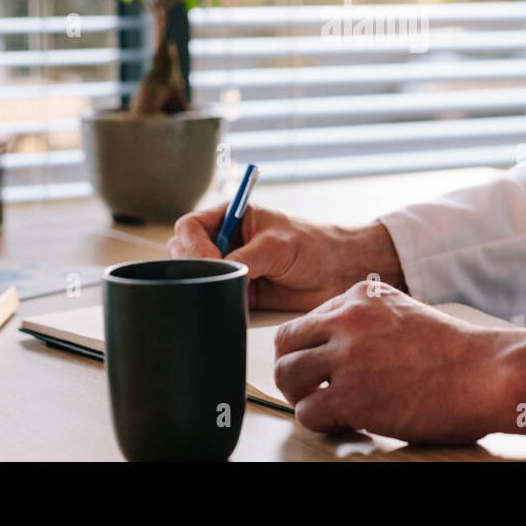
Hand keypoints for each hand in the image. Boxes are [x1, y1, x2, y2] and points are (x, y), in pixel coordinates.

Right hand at [168, 203, 405, 310]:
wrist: (340, 273)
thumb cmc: (316, 245)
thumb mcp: (278, 245)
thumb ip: (245, 258)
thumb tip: (216, 274)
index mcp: (231, 218)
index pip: (190, 227)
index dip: (192, 245)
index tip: (210, 261)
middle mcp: (227, 243)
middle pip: (185, 255)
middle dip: (193, 268)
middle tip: (214, 280)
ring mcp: (232, 270)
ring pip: (199, 280)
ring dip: (205, 287)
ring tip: (227, 292)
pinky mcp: (241, 294)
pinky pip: (218, 300)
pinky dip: (218, 304)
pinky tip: (230, 307)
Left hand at [273, 281, 525, 442]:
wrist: (486, 373)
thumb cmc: (454, 352)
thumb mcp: (402, 312)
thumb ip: (364, 320)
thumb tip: (331, 345)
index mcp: (360, 295)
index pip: (305, 321)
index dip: (307, 350)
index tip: (319, 368)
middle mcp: (348, 319)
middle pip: (285, 344)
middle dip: (293, 371)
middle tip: (310, 390)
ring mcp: (347, 357)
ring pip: (287, 375)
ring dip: (302, 397)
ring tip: (327, 407)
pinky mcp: (352, 396)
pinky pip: (308, 412)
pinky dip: (321, 423)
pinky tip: (347, 422)